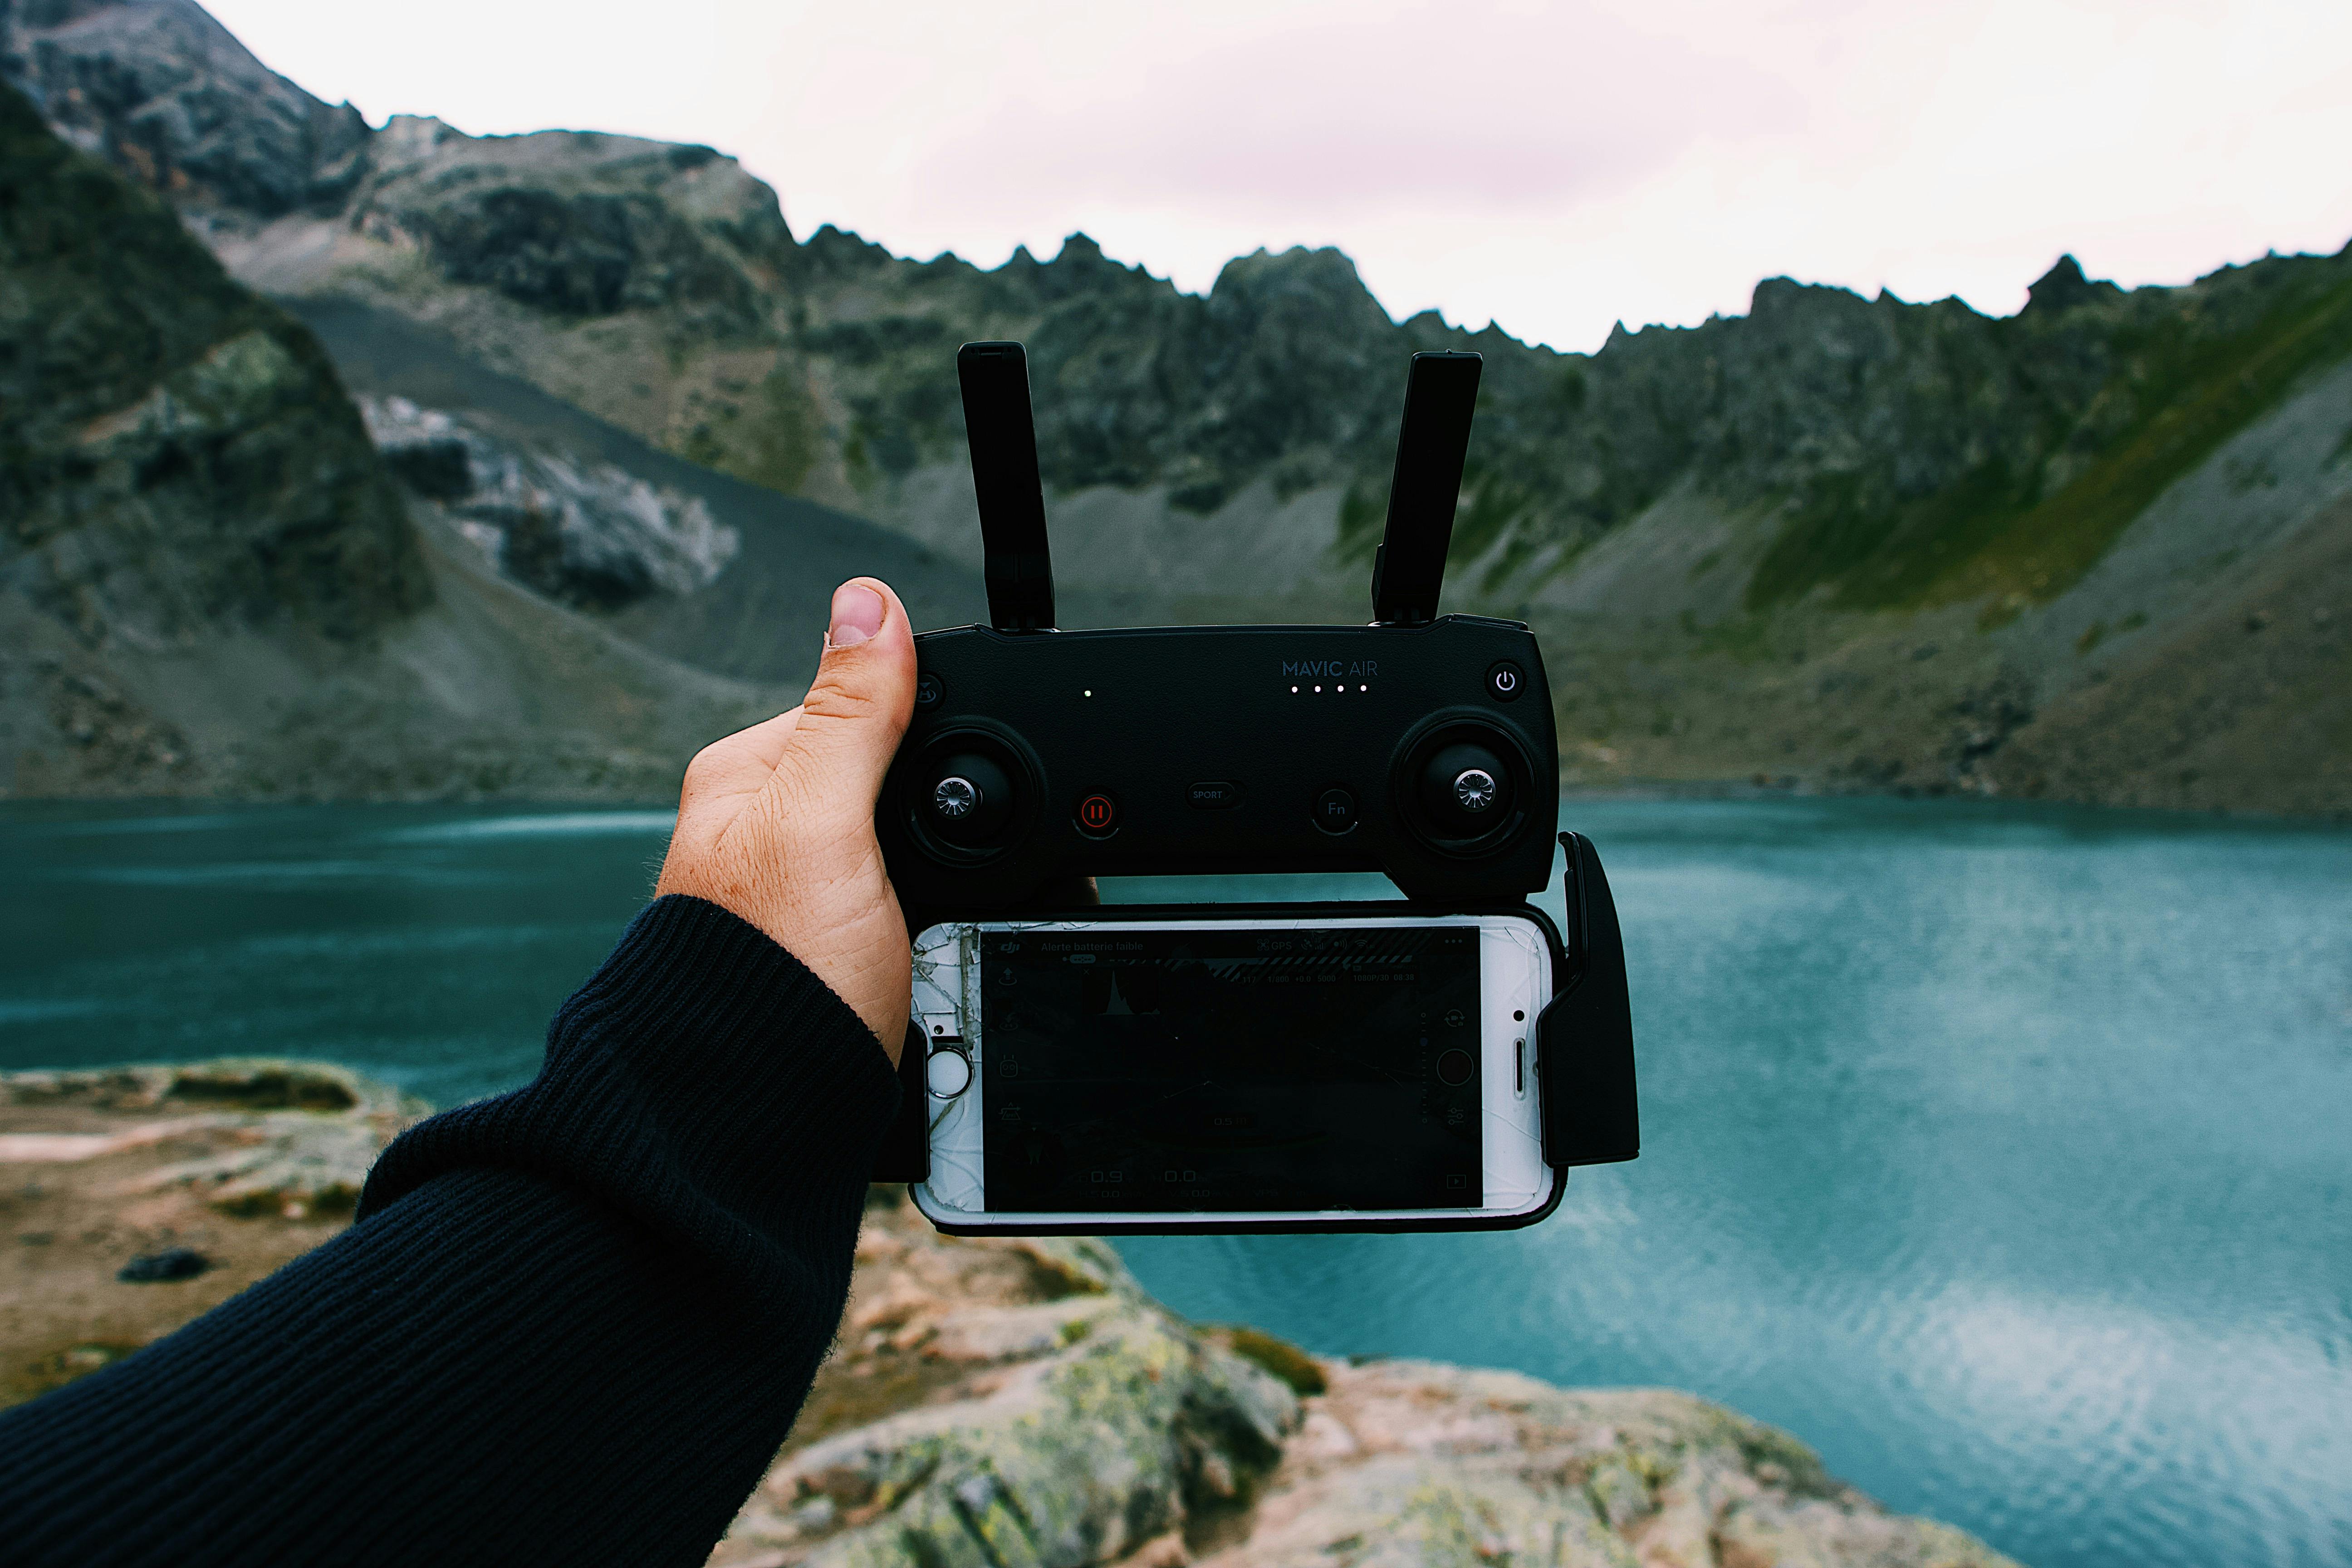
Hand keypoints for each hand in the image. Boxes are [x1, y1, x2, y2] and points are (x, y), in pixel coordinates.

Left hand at [655, 578, 914, 1059]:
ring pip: (926, 866)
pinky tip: (924, 975)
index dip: (934, 749)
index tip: (956, 803)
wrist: (754, 1122)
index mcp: (751, 774)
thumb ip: (851, 713)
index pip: (872, 711)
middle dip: (947, 843)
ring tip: (914, 954)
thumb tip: (868, 598)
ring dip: (948, 908)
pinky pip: (920, 927)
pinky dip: (937, 950)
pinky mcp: (838, 954)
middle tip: (922, 900)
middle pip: (910, 793)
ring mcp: (805, 896)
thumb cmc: (765, 976)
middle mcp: (771, 828)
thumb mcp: (819, 822)